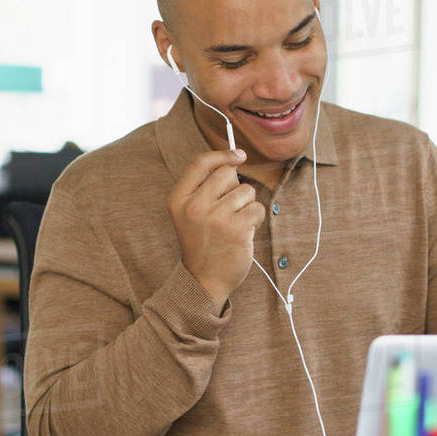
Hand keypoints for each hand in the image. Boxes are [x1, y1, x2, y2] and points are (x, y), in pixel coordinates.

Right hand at [166, 148, 264, 307]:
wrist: (204, 280)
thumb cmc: (201, 242)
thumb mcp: (189, 213)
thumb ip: (204, 187)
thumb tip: (234, 159)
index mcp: (178, 199)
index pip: (200, 163)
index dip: (222, 154)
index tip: (239, 155)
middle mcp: (195, 206)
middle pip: (227, 173)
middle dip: (235, 187)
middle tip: (230, 209)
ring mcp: (216, 218)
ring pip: (246, 191)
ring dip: (247, 205)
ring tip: (235, 223)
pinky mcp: (237, 229)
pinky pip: (257, 209)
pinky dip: (256, 219)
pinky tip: (244, 232)